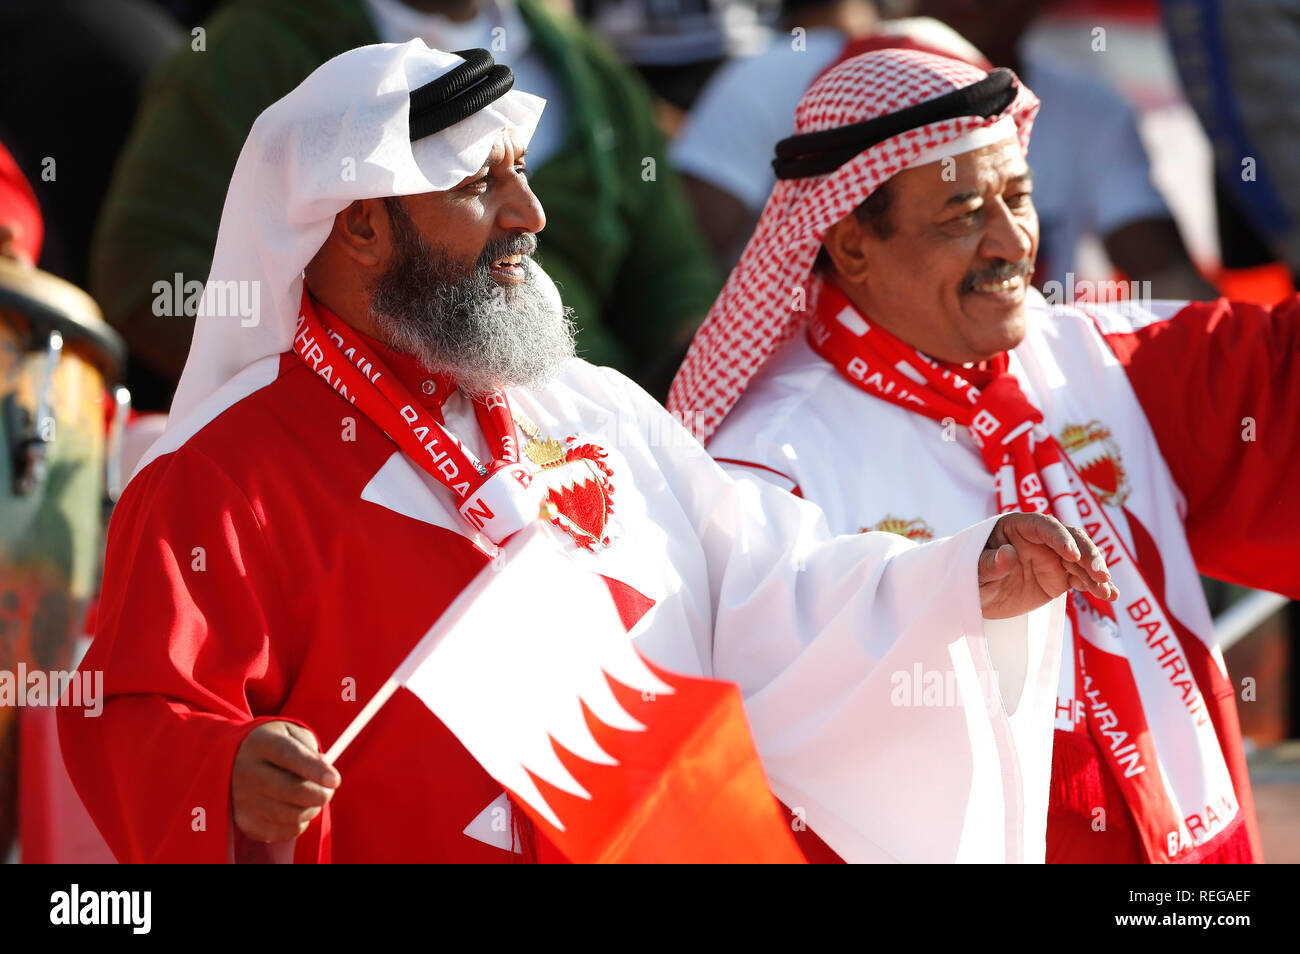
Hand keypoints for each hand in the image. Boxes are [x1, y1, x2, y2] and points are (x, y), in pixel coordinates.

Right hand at [231, 721, 339, 842]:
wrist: (234, 762)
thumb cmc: (274, 746)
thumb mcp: (291, 734)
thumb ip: (310, 749)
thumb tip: (325, 772)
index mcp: (260, 743)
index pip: (288, 755)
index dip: (314, 769)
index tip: (335, 781)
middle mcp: (246, 770)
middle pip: (291, 790)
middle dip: (320, 794)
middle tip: (329, 791)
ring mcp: (242, 798)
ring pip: (291, 815)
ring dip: (312, 810)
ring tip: (313, 799)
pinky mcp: (244, 821)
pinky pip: (283, 832)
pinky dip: (299, 824)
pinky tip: (296, 810)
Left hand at [978, 512, 1118, 619]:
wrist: (975, 596)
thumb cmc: (968, 576)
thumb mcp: (973, 572)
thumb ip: (989, 564)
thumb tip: (1008, 554)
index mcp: (1018, 526)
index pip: (1044, 526)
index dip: (1060, 538)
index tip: (1071, 555)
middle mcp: (1040, 538)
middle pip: (1072, 540)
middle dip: (1088, 556)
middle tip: (1100, 575)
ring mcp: (1052, 557)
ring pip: (1082, 560)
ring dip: (1097, 573)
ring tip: (1107, 591)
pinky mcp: (1060, 577)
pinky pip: (1082, 578)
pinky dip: (1096, 586)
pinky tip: (1110, 595)